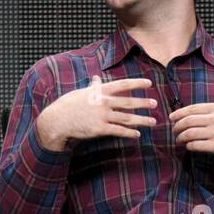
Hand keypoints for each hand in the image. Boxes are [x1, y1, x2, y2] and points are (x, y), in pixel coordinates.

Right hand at [36, 75, 156, 149]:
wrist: (58, 120)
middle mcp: (103, 102)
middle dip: (144, 103)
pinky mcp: (100, 129)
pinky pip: (118, 131)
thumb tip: (96, 79)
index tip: (149, 83)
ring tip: (153, 121)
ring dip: (142, 120)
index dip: (137, 83)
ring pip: (127, 118)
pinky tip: (138, 134)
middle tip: (155, 104)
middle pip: (128, 102)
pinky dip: (129, 133)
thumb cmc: (69, 105)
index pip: (122, 85)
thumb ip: (92, 87)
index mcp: (100, 91)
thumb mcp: (81, 93)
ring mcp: (102, 116)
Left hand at [170, 72, 213, 161]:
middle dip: (177, 126)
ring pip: (189, 134)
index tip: (172, 118)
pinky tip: (189, 146)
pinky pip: (196, 145)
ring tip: (179, 140)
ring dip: (181, 137)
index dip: (178, 113)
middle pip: (187, 121)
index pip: (191, 109)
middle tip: (174, 131)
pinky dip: (190, 146)